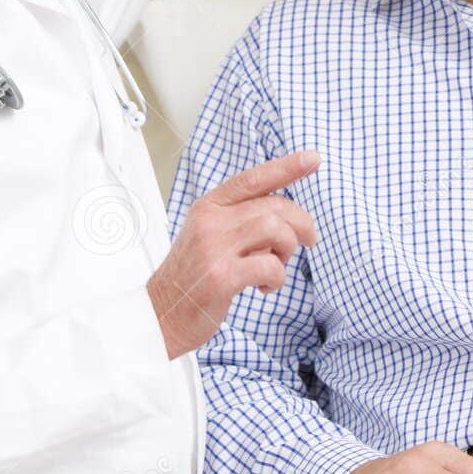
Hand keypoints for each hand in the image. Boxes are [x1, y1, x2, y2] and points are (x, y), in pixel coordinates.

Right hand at [149, 150, 320, 359]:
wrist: (159, 314)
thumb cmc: (191, 277)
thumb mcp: (208, 236)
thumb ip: (240, 220)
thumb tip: (284, 218)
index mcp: (208, 207)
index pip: (252, 179)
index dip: (286, 167)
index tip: (313, 158)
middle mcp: (210, 222)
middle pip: (274, 206)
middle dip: (300, 223)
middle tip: (308, 240)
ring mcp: (214, 248)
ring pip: (276, 230)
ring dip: (287, 250)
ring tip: (276, 266)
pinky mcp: (221, 277)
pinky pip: (270, 266)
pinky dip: (277, 278)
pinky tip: (263, 287)